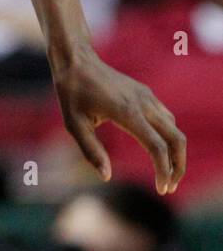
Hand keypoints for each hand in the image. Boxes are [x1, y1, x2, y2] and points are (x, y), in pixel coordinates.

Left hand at [52, 45, 185, 193]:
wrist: (78, 62)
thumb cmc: (72, 94)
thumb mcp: (74, 124)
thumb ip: (91, 151)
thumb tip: (106, 176)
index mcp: (127, 113)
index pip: (156, 146)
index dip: (163, 170)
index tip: (161, 189)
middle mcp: (143, 104)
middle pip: (176, 139)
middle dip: (178, 165)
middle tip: (170, 187)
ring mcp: (147, 97)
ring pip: (174, 129)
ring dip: (175, 152)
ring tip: (165, 173)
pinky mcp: (146, 95)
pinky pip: (166, 119)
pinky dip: (169, 137)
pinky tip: (159, 151)